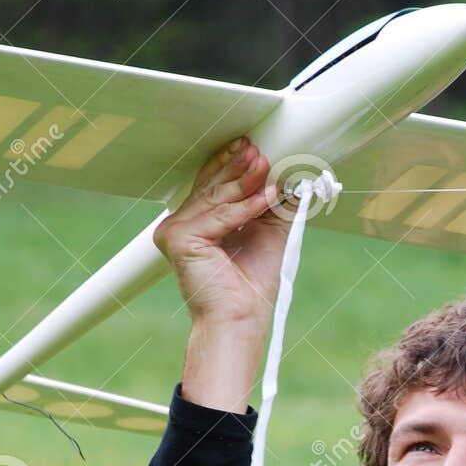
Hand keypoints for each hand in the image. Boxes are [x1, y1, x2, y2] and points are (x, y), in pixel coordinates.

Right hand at [154, 137, 290, 326]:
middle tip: (259, 150)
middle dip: (238, 167)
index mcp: (197, 223)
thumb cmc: (252, 287)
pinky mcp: (178, 239)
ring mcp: (175, 231)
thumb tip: (289, 175)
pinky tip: (267, 196)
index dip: (230, 163)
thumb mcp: (268, 233)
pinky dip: (246, 207)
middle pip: (212, 186)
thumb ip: (273, 204)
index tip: (251, 146)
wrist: (241, 319)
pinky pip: (219, 216)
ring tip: (266, 166)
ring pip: (216, 198)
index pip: (211, 184)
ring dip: (245, 182)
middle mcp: (181, 225)